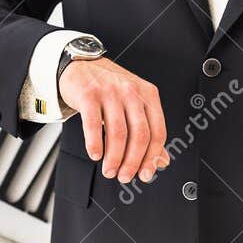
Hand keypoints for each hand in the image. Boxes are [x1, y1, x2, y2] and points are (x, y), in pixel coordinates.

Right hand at [57, 57, 169, 184]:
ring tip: (109, 170)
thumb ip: (148, 130)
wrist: (81, 66)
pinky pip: (93, 124)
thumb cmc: (108, 88)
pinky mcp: (88, 94)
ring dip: (114, 158)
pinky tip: (96, 154)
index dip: (152, 157)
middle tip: (125, 176)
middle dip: (132, 162)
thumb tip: (161, 161)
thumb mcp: (134, 104)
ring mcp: (110, 92)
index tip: (145, 174)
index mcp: (148, 94)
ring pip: (118, 133)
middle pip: (139, 135)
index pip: (157, 131)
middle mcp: (131, 91)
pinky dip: (95, 144)